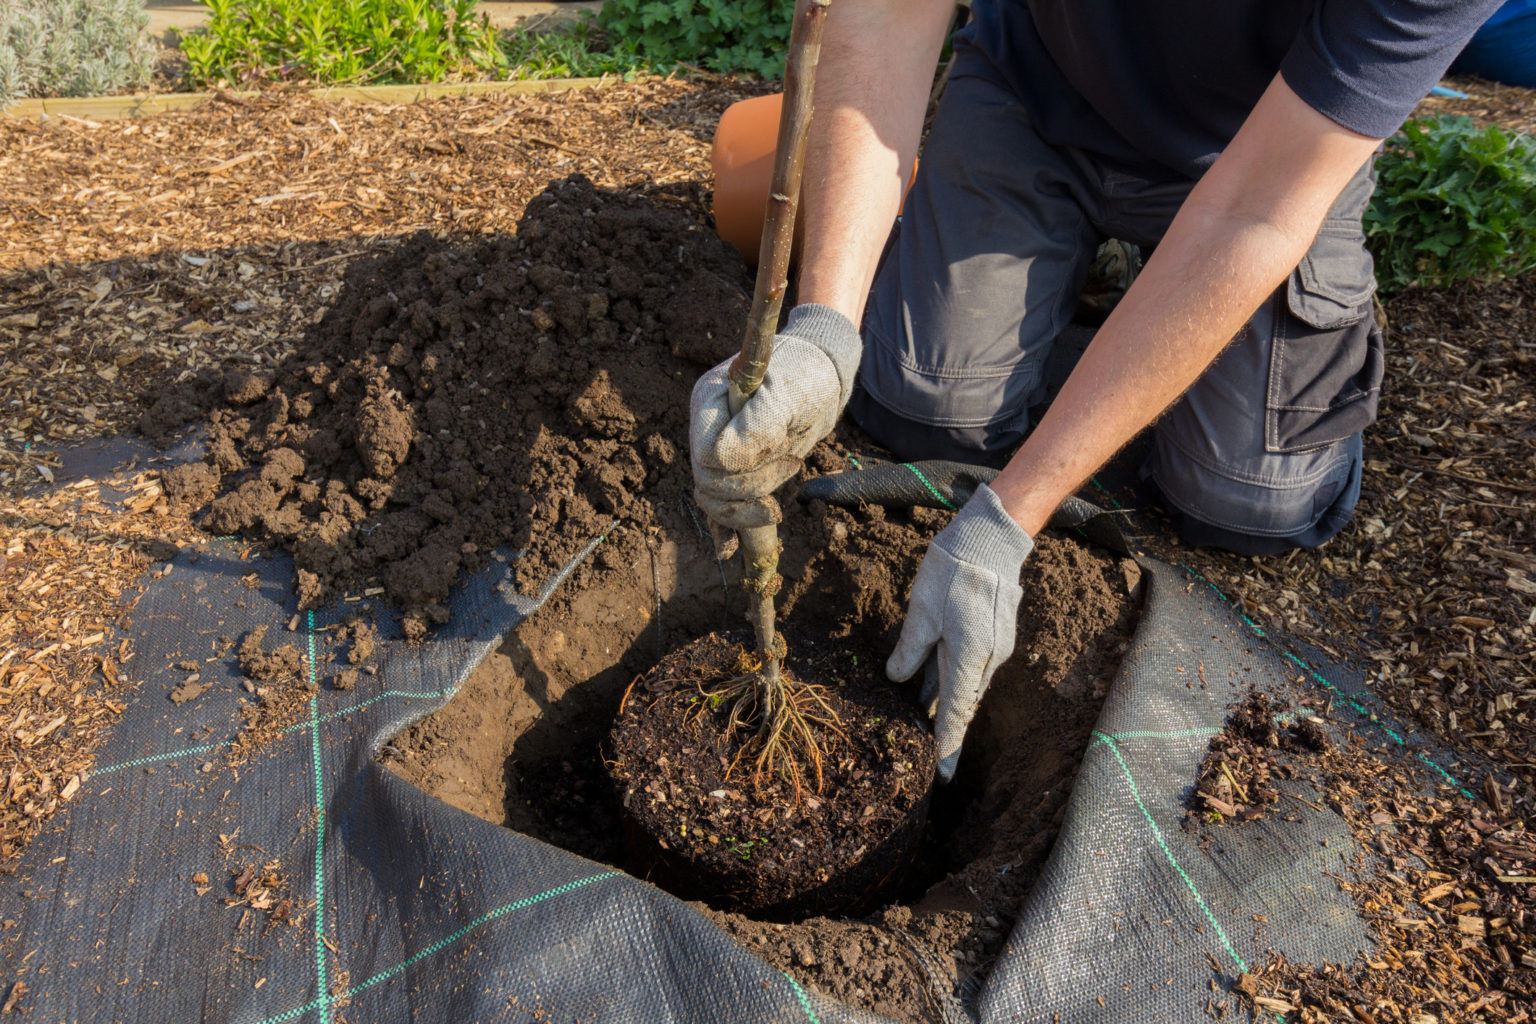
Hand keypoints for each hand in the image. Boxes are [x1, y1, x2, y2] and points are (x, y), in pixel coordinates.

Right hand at [690, 304, 861, 545]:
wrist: (820, 376)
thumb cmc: (806, 376)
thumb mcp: (790, 393)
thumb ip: (759, 424)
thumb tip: (728, 459)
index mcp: (709, 401)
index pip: (707, 453)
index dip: (742, 467)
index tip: (785, 456)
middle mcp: (706, 427)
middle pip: (709, 481)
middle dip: (751, 489)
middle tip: (793, 467)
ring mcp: (717, 450)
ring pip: (714, 499)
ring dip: (747, 510)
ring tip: (778, 503)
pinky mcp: (732, 471)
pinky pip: (719, 507)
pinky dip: (725, 530)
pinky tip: (730, 548)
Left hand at [886, 484, 1033, 780]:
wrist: (990, 540)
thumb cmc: (952, 572)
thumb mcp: (920, 613)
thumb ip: (910, 651)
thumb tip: (897, 680)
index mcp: (970, 658)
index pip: (956, 714)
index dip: (947, 745)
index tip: (943, 775)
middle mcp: (986, 660)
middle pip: (963, 703)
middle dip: (944, 728)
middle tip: (929, 757)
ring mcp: (993, 648)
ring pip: (964, 684)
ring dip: (944, 702)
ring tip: (920, 722)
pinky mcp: (992, 636)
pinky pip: (968, 667)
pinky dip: (950, 679)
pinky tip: (928, 685)